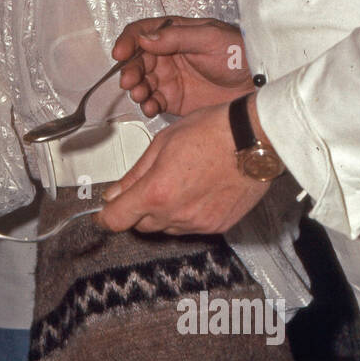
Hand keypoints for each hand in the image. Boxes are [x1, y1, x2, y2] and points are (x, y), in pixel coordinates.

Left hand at [97, 103, 269, 234]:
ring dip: (165, 213)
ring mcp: (198, 223)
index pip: (116, 220)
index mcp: (156, 192)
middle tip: (150, 187)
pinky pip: (193, 228)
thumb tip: (115, 192)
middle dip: (138, 210)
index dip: (105, 218)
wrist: (255, 139)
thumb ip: (135, 174)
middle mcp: (176, 214)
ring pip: (168, 228)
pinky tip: (198, 192)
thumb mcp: (162, 143)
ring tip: (180, 184)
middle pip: (141, 226)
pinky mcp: (218, 226)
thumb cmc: (213, 131)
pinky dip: (189, 215)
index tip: (104, 214)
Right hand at [112, 15, 252, 117]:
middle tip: (131, 81)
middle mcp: (167, 54)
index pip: (141, 33)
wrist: (259, 83)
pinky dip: (147, 106)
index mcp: (174, 34)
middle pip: (136, 60)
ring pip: (141, 82)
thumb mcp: (209, 38)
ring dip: (137, 89)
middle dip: (130, 70)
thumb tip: (146, 38)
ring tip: (142, 95)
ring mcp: (169, 78)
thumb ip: (176, 37)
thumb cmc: (240, 53)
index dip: (128, 42)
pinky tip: (151, 107)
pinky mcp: (174, 99)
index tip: (120, 53)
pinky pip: (152, 102)